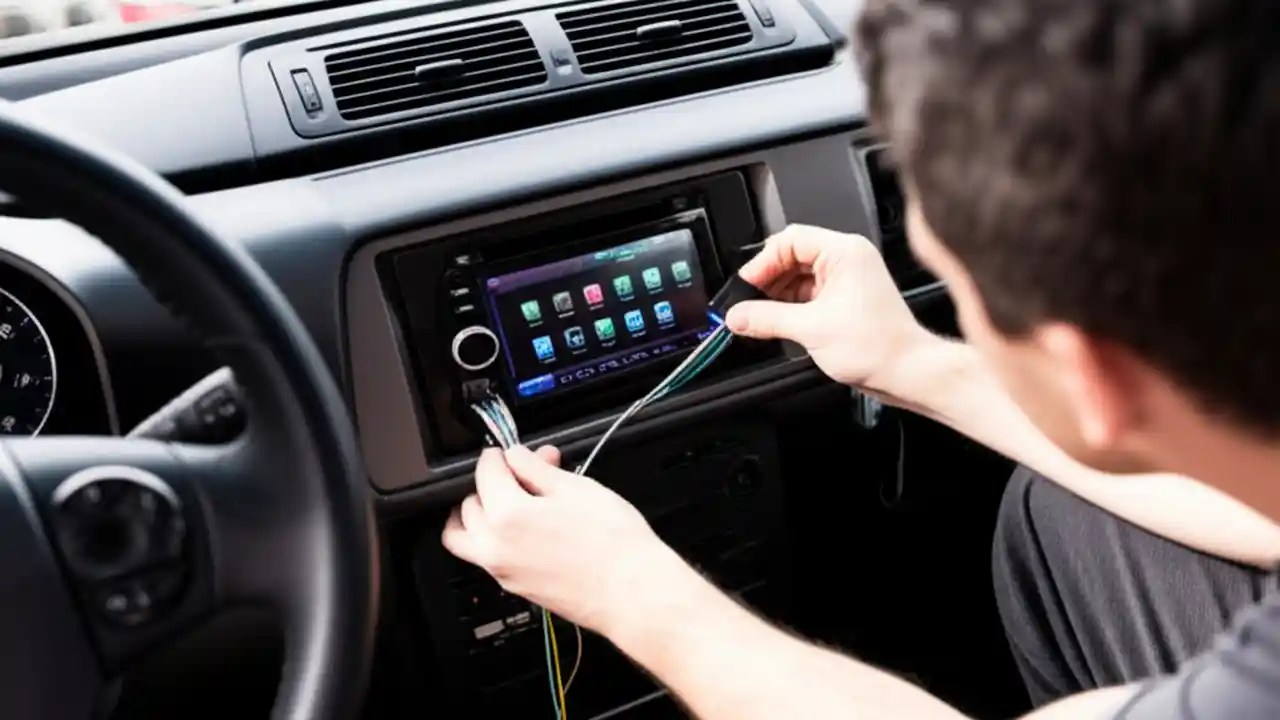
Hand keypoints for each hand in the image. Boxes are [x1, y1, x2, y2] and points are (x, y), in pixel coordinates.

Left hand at [441, 446, 678, 633]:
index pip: (485, 471)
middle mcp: (495, 547)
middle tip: (521, 473)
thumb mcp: (576, 488)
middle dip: (490, 482)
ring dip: (477, 516)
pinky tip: (525, 528)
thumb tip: (518, 457)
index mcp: (507, 515)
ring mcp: (503, 571)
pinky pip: (487, 558)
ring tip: (503, 502)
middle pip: (469, 505)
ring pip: (466, 539)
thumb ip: (537, 469)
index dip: (499, 455)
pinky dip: (493, 538)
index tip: (510, 452)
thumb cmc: (614, 543)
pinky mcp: (516, 587)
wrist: (633, 592)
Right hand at [726, 224, 930, 389]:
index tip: (746, 285)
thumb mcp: (811, 329)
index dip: (763, 262)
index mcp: (844, 252)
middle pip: (792, 257)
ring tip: (758, 317)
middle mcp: (847, 260)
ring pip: (798, 277)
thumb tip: (737, 315)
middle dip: (767, 280)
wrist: (907, 372)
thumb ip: (767, 319)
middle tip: (747, 302)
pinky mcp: (844, 301)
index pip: (790, 240)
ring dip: (777, 296)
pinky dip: (789, 307)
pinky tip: (776, 323)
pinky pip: (808, 295)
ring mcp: (846, 280)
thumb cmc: (880, 346)